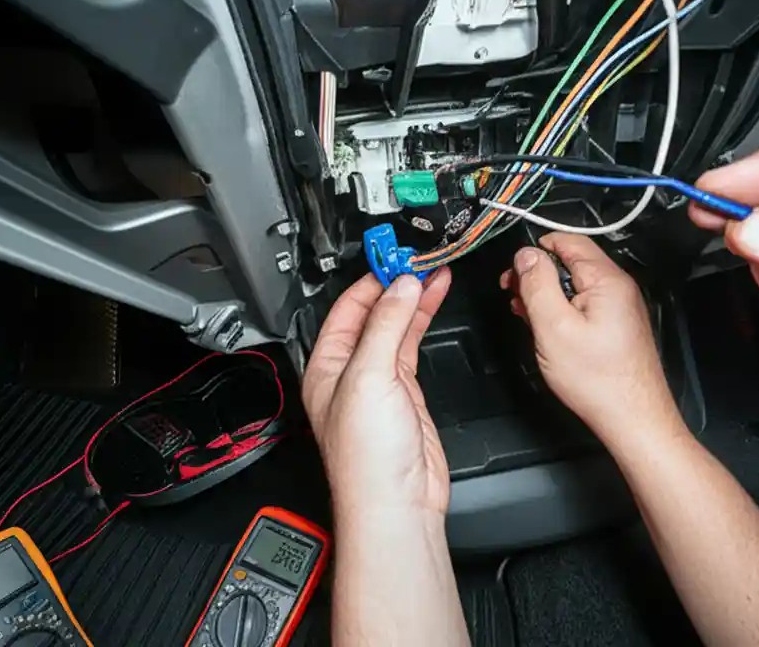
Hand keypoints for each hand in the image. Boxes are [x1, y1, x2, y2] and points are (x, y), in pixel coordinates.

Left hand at [302, 270, 452, 516]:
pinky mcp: (405, 393)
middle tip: (417, 257)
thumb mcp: (370, 376)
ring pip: (394, 326)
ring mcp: (377, 381)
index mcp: (325, 365)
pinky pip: (411, 344)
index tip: (394, 256)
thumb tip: (399, 286)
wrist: (397, 501)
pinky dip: (423, 320)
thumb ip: (386, 327)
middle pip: (371, 313)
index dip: (370, 279)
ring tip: (433, 270)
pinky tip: (432, 302)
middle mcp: (348, 371)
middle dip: (394, 284)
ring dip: (412, 298)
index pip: (346, 307)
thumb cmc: (366, 457)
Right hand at [500, 233, 685, 447]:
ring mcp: (620, 307)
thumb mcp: (553, 327)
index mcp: (606, 280)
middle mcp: (619, 288)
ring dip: (547, 295)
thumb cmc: (599, 380)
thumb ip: (537, 285)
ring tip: (527, 315)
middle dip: (538, 275)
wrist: (632, 418)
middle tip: (515, 296)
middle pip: (571, 262)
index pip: (567, 241)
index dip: (535, 252)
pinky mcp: (617, 325)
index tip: (514, 273)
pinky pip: (585, 305)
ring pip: (576, 285)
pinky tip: (547, 328)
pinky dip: (562, 310)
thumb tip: (526, 255)